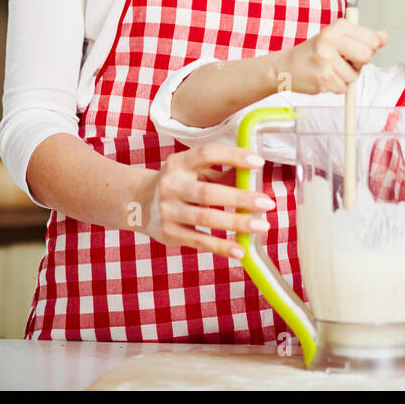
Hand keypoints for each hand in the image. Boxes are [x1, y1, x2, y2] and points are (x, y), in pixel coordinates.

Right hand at [142, 142, 275, 258]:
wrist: (137, 203)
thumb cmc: (178, 183)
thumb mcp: (193, 171)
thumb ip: (221, 173)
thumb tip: (254, 176)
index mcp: (179, 163)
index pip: (207, 153)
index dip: (234, 156)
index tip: (258, 163)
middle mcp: (171, 185)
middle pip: (208, 192)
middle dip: (241, 198)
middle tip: (267, 203)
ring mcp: (168, 211)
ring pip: (206, 219)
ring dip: (237, 223)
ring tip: (262, 226)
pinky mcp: (169, 234)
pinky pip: (200, 241)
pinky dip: (222, 247)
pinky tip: (241, 249)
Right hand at [275, 17, 387, 93]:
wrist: (286, 67)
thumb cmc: (315, 52)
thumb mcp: (339, 37)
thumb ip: (364, 37)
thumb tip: (384, 37)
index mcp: (337, 27)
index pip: (372, 39)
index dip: (370, 47)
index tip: (356, 48)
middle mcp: (330, 40)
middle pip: (367, 55)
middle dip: (360, 63)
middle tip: (346, 61)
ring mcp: (326, 60)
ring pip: (355, 75)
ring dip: (346, 76)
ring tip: (331, 69)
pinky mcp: (323, 79)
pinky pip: (344, 88)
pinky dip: (337, 86)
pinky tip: (325, 77)